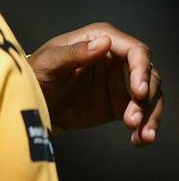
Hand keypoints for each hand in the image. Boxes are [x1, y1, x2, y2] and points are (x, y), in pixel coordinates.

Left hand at [28, 22, 162, 144]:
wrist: (31, 102)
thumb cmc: (35, 74)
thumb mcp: (48, 62)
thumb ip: (74, 52)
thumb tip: (104, 42)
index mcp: (100, 40)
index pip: (134, 51)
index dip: (141, 70)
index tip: (139, 92)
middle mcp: (116, 58)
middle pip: (148, 75)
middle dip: (146, 98)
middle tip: (134, 119)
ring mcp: (120, 82)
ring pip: (150, 96)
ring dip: (150, 115)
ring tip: (142, 135)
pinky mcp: (121, 103)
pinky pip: (142, 113)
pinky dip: (145, 127)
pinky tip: (140, 140)